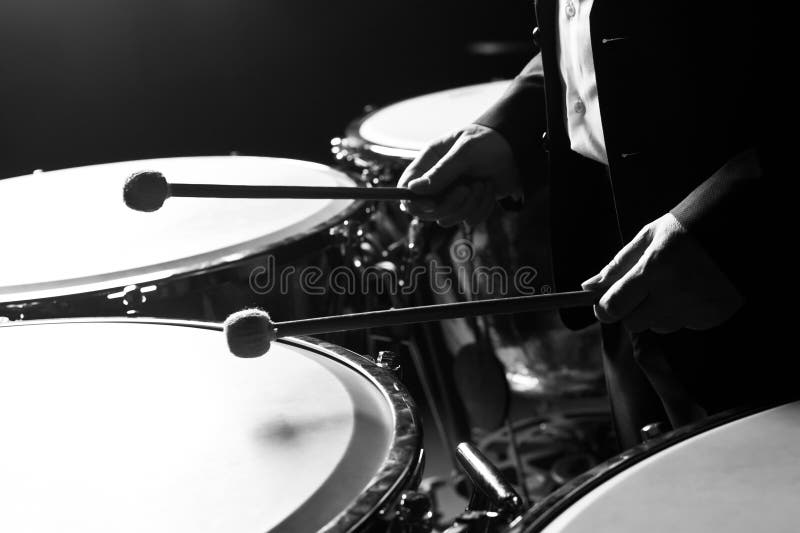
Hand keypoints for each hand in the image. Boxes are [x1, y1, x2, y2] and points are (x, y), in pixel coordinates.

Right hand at [397, 124, 521, 226]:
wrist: (519, 150)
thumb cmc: (490, 142)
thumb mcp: (465, 152)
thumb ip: (440, 172)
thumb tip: (413, 190)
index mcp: (428, 161)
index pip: (406, 188)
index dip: (414, 201)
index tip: (432, 203)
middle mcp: (436, 181)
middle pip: (425, 211)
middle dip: (449, 205)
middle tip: (466, 190)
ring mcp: (452, 195)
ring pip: (447, 219)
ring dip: (469, 205)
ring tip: (483, 184)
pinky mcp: (468, 206)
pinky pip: (468, 220)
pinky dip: (482, 208)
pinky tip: (490, 189)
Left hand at [582, 213, 743, 333]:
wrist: (741, 226)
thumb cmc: (687, 228)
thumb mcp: (647, 237)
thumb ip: (616, 266)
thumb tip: (587, 288)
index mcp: (654, 268)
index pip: (614, 307)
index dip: (604, 308)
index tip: (604, 303)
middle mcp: (675, 293)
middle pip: (634, 323)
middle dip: (631, 309)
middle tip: (643, 287)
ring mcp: (697, 307)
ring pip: (659, 326)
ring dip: (658, 312)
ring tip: (672, 284)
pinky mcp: (714, 316)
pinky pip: (685, 325)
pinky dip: (683, 313)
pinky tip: (692, 290)